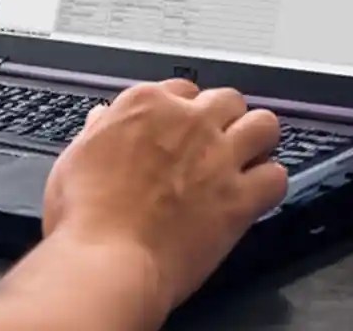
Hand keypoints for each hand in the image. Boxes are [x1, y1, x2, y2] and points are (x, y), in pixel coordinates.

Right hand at [41, 80, 286, 317]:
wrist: (106, 262)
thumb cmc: (83, 217)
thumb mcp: (75, 159)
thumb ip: (98, 131)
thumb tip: (103, 118)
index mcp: (146, 106)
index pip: (182, 90)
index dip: (184, 111)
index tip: (181, 128)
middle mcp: (188, 123)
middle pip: (228, 100)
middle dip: (225, 119)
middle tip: (217, 142)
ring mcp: (219, 158)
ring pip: (264, 125)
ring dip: (259, 140)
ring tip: (249, 158)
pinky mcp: (240, 198)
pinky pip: (277, 176)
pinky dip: (270, 184)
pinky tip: (256, 194)